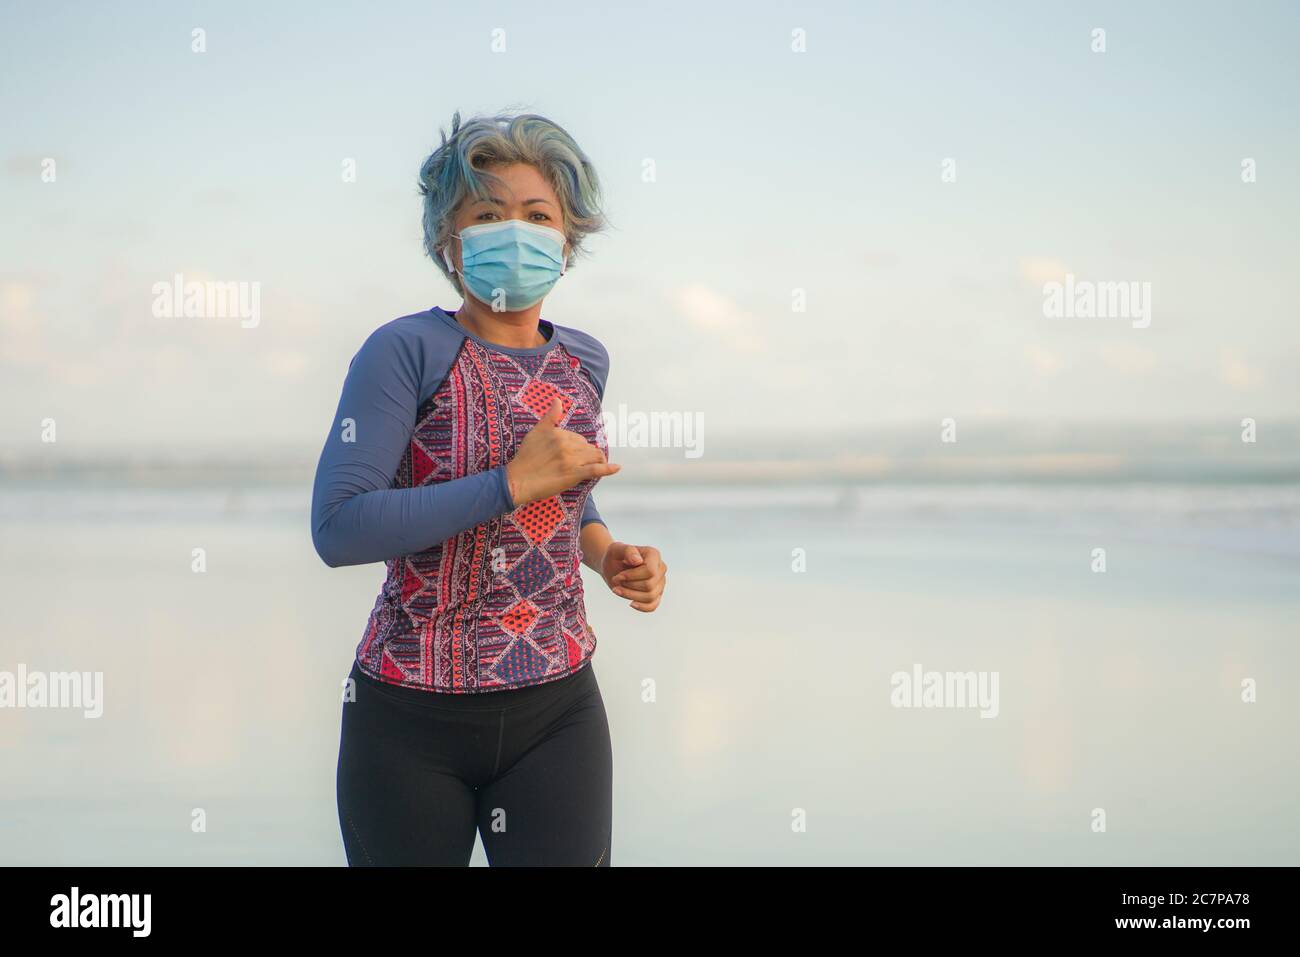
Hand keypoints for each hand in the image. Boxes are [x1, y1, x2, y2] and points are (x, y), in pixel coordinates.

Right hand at [505, 397, 619, 505]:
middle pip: (588, 447)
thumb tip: (558, 400)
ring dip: (597, 460)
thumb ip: (550, 417)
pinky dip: (608, 469)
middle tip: (579, 462)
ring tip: (596, 464)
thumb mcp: (536, 432)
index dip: (577, 446)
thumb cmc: (526, 457)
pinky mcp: (574, 475)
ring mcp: (572, 460)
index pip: (578, 437)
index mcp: (560, 434)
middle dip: (587, 454)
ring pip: (594, 456)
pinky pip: (596, 470)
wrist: (518, 480)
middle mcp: (567, 445)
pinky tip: (616, 468)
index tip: (571, 453)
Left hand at [601, 542, 666, 612]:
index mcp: (654, 555)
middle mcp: (661, 568)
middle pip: (649, 585)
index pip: (650, 571)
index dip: (632, 577)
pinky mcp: (656, 594)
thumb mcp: (616, 549)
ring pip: (650, 597)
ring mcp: (660, 582)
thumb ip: (627, 551)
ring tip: (617, 590)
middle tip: (615, 580)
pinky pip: (653, 606)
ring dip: (630, 595)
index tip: (618, 576)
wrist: (612, 565)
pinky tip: (630, 603)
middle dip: (629, 586)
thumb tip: (638, 561)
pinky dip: (642, 607)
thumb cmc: (615, 556)